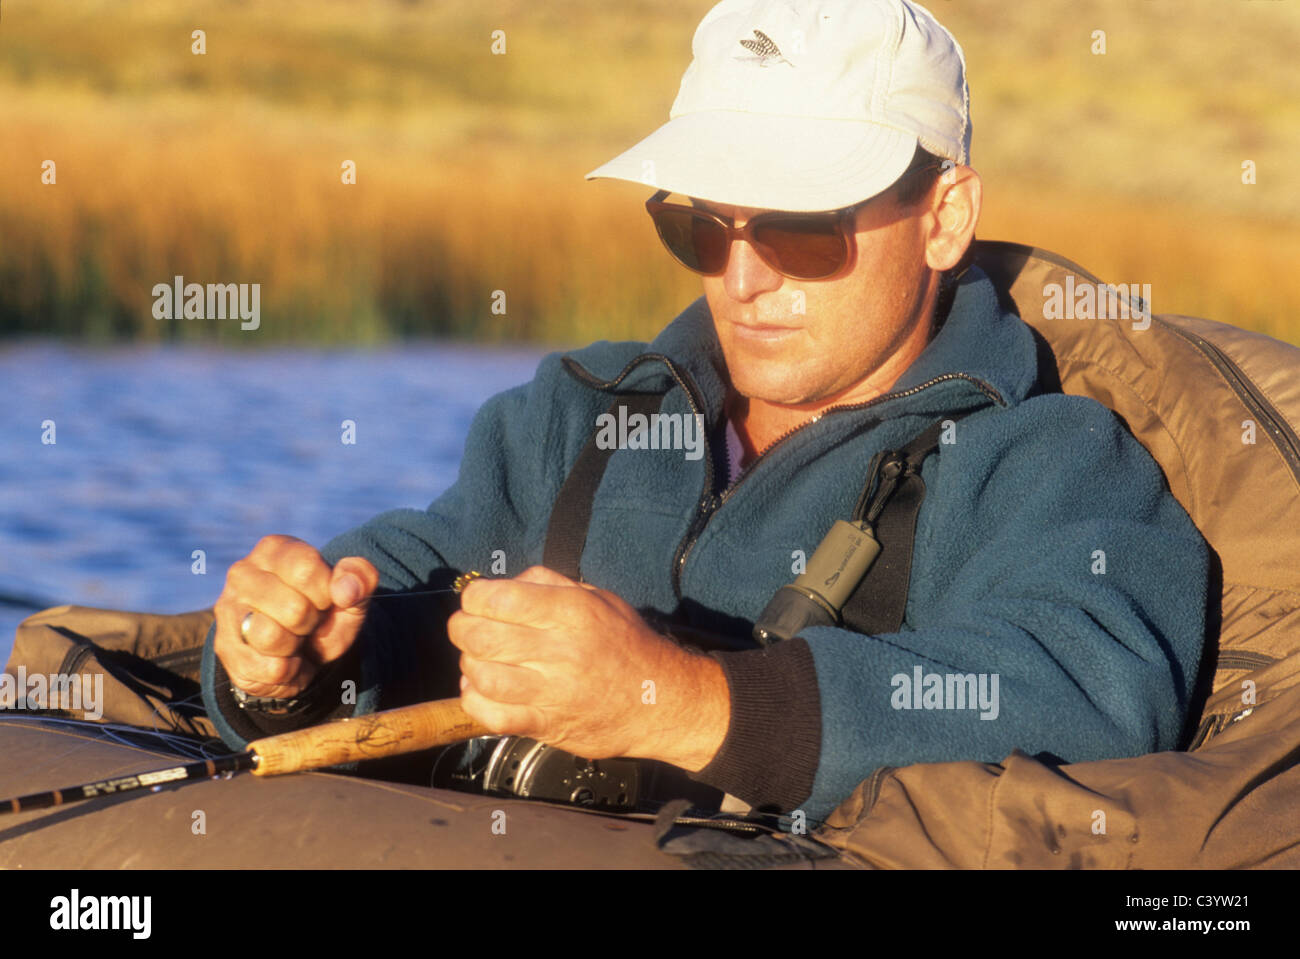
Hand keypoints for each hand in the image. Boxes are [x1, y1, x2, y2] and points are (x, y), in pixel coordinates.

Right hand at [213, 534, 377, 698]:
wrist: (302, 654)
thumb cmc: (325, 613)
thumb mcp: (351, 592)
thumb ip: (359, 578)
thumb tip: (345, 589)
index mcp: (275, 550)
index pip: (306, 569)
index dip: (326, 593)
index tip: (325, 598)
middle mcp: (242, 573)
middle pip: (293, 609)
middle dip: (311, 622)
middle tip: (307, 622)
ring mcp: (228, 610)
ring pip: (271, 637)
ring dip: (295, 647)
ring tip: (293, 639)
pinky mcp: (224, 648)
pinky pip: (268, 668)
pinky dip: (288, 671)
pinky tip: (284, 659)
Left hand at [449, 565, 728, 769]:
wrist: (661, 701)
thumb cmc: (626, 644)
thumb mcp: (597, 597)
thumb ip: (548, 584)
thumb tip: (501, 585)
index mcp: (572, 611)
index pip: (497, 598)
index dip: (476, 597)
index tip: (478, 600)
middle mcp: (560, 650)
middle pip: (480, 635)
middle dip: (462, 627)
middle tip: (468, 628)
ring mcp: (552, 692)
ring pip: (481, 675)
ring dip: (470, 663)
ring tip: (480, 659)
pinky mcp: (546, 725)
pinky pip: (491, 716)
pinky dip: (475, 700)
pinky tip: (484, 689)